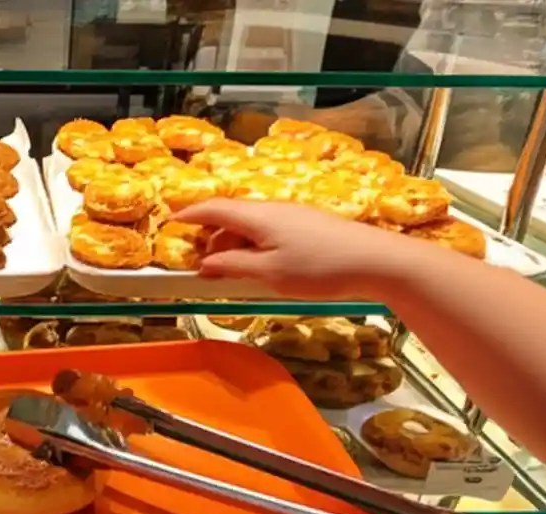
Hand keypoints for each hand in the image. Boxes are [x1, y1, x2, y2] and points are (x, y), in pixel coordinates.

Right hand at [175, 199, 432, 299]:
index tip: (171, 220)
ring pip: (250, 223)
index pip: (213, 208)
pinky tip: (259, 265)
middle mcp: (272, 208)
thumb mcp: (269, 273)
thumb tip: (206, 262)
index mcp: (257, 216)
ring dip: (233, 242)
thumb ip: (233, 266)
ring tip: (228, 269)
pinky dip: (253, 243)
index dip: (189, 214)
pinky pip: (268, 229)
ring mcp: (291, 214)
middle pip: (231, 215)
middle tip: (200, 261)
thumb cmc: (318, 268)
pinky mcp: (307, 224)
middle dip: (210, 235)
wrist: (375, 260)